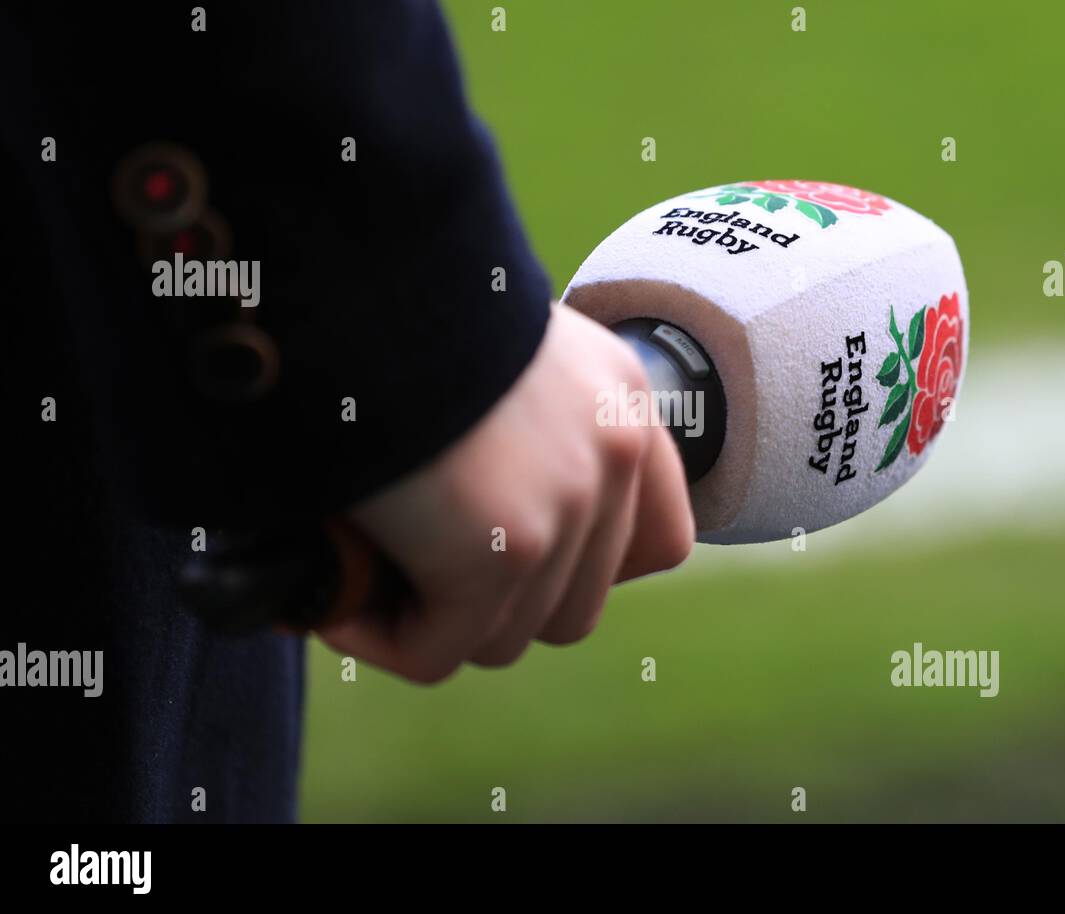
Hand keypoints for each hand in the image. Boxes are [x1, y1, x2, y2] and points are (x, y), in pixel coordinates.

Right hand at [317, 302, 694, 682]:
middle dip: (494, 607)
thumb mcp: (486, 351)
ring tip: (361, 569)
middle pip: (573, 609)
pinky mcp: (501, 552)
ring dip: (430, 620)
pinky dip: (377, 636)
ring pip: (504, 636)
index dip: (587, 574)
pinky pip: (438, 650)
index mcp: (621, 400)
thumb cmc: (389, 300)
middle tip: (415, 571)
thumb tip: (462, 515)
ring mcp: (567, 507)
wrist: (351, 269)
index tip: (514, 563)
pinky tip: (331, 596)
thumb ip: (516, 427)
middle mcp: (613, 455)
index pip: (660, 542)